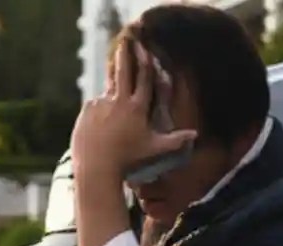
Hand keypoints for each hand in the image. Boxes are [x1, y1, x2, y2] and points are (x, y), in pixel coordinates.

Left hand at [70, 40, 195, 185]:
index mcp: (137, 107)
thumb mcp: (154, 150)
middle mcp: (118, 101)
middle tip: (126, 42)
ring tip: (112, 117)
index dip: (146, 62)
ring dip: (111, 98)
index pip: (144, 79)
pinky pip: (94, 106)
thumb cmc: (128, 160)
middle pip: (124, 71)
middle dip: (126, 55)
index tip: (145, 48)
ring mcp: (100, 104)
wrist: (96, 168)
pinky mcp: (86, 110)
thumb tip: (196, 136)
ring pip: (108, 94)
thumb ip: (175, 141)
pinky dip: (98, 112)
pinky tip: (100, 127)